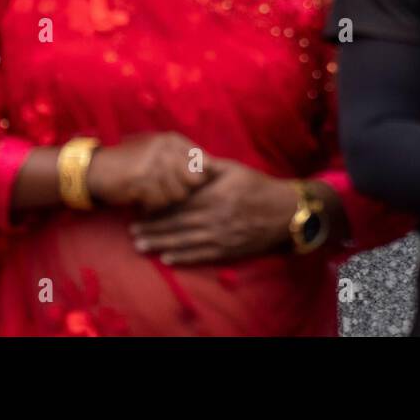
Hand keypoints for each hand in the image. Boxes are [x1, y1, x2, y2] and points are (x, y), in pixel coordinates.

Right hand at [85, 131, 211, 212]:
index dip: (202, 179)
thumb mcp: (159, 153)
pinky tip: (143, 203)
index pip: (204, 162)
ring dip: (167, 201)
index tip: (196, 189)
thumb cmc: (132, 164)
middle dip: (186, 192)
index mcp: (173, 140)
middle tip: (169, 196)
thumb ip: (184, 159)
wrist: (95, 169)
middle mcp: (166, 148)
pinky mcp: (141, 179)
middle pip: (194, 180)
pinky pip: (160, 202)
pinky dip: (153, 207)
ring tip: (154, 198)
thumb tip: (215, 171)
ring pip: (179, 194)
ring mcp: (153, 163)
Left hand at [129, 158, 297, 265]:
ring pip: (185, 242)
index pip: (180, 203)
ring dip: (161, 244)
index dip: (158, 209)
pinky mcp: (229, 251)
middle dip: (153, 229)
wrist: (287, 212)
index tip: (140, 211)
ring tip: (141, 246)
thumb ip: (210, 167)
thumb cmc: (260, 187)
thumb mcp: (235, 170)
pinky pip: (202, 256)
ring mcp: (222, 236)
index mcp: (216, 195)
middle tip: (132, 232)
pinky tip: (167, 259)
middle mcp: (216, 217)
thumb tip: (186, 160)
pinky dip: (183, 258)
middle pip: (177, 224)